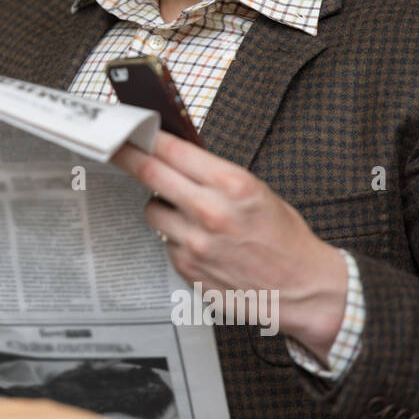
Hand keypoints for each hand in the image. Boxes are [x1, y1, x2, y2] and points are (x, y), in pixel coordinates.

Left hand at [111, 130, 348, 361]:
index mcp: (232, 185)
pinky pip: (166, 241)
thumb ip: (215, 175)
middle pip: (149, 174)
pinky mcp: (187, 268)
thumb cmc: (285, 237)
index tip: (132, 130)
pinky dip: (176, 236)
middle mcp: (209, 212)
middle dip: (129, 157)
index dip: (147, 137)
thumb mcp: (258, 191)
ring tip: (186, 211)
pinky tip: (201, 241)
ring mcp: (194, 243)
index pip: (173, 151)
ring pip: (153, 210)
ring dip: (162, 205)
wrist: (302, 288)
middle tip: (116, 149)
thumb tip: (176, 155)